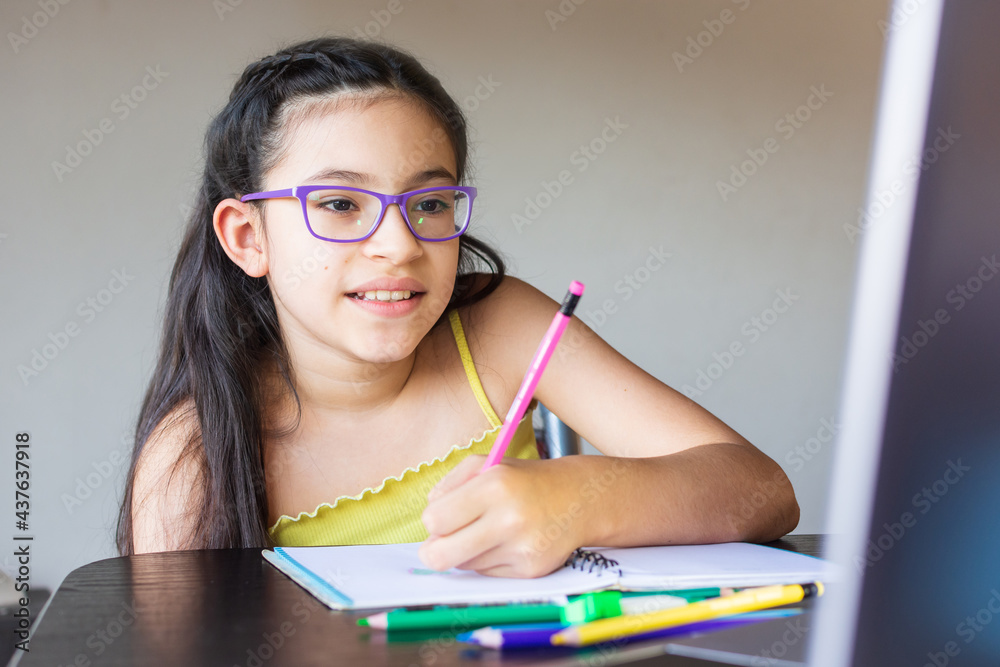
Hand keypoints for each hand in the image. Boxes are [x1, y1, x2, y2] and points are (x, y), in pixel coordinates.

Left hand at [418, 454, 585, 577]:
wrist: (578, 499)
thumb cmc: (525, 480)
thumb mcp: (487, 464)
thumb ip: (449, 485)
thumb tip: (429, 521)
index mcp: (494, 486)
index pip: (435, 520)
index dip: (433, 522)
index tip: (442, 518)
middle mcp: (509, 519)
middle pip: (440, 555)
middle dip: (434, 552)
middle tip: (442, 543)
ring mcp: (521, 548)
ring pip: (464, 565)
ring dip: (467, 552)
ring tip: (488, 533)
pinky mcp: (531, 570)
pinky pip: (487, 573)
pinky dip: (490, 560)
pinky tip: (508, 543)